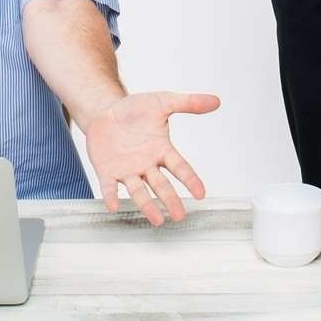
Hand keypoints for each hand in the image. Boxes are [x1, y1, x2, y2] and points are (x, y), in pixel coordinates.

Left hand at [83, 91, 220, 225]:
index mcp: (162, 150)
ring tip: (157, 220)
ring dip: (147, 205)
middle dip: (170, 200)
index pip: (180, 167)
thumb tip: (215, 101)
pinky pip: (109, 186)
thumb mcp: (162, 101)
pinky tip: (113, 206)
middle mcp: (147, 164)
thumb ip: (188, 102)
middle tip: (179, 216)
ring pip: (138, 190)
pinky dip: (111, 196)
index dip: (190, 180)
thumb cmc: (134, 110)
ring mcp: (127, 170)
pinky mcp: (107, 171)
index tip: (201, 194)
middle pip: (161, 185)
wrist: (105, 111)